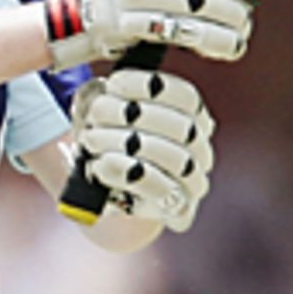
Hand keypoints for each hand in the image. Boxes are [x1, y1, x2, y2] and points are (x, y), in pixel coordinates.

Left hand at [69, 66, 214, 232]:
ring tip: (91, 139)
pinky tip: (100, 164)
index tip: (114, 84)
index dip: (151, 87)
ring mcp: (194, 181)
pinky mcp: (179, 209)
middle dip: (133, 114)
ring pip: (174, 158)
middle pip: (182, 126)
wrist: (109, 192)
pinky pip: (159, 189)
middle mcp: (201, 148)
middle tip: (96, 113)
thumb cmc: (108, 143)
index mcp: (193, 117)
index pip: (186, 96)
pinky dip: (127, 173)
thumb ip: (99, 97)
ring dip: (126, 144)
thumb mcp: (100, 115)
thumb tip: (98, 90)